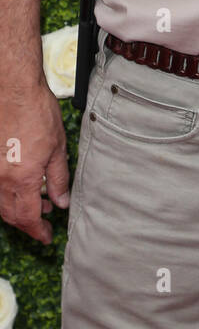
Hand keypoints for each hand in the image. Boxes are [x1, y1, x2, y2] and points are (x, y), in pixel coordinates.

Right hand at [0, 81, 69, 243]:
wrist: (13, 90)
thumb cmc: (37, 113)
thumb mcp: (57, 147)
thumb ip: (59, 179)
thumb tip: (62, 203)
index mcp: (22, 179)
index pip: (28, 218)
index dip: (38, 232)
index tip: (47, 237)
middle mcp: (1, 180)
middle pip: (11, 215)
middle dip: (28, 222)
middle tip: (46, 220)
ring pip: (0, 203)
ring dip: (17, 208)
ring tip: (39, 200)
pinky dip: (7, 194)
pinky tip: (21, 185)